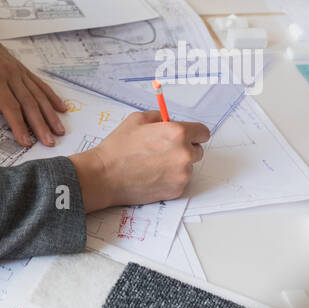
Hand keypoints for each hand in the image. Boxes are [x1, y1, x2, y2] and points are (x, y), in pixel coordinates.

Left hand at [0, 0, 67, 146]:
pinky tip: (61, 107)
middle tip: (49, 143)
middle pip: (29, 103)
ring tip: (59, 131)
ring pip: (38, 95)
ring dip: (50, 114)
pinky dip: (51, 96)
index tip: (26, 142)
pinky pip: (39, 84)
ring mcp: (18, 71)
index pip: (9, 106)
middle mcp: (10, 74)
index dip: (18, 125)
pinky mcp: (22, 69)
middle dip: (40, 125)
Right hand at [70, 110, 209, 212]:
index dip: (193, 133)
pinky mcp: (177, 190)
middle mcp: (184, 154)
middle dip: (185, 148)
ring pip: (188, 167)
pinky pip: (180, 181)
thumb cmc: (118, 148)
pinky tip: (152, 174)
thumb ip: (159, 117)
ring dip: (177, 164)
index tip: (187, 135)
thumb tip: (168, 120)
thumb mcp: (137, 119)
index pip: (203, 132)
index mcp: (177, 133)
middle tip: (164, 150)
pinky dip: (170, 178)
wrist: (105, 176)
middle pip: (198, 150)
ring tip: (154, 163)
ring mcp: (182, 175)